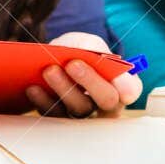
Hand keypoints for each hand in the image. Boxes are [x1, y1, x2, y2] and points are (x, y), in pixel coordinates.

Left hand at [27, 32, 142, 117]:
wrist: (53, 60)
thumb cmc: (77, 51)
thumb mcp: (87, 43)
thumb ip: (94, 48)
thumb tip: (97, 58)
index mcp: (121, 84)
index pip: (131, 90)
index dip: (128, 90)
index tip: (123, 90)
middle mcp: (107, 105)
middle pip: (106, 100)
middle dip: (90, 81)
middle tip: (73, 63)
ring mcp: (84, 115)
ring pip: (79, 109)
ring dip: (63, 88)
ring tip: (49, 70)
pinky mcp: (61, 121)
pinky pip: (55, 116)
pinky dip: (43, 101)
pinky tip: (34, 87)